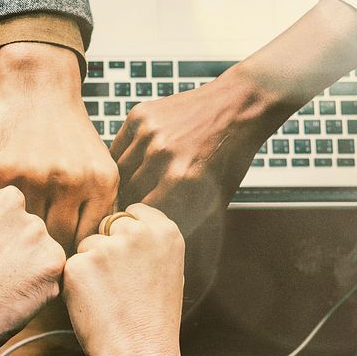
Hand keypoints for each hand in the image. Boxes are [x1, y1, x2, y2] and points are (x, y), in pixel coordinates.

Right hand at [0, 42, 118, 249]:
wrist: (40, 88)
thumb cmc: (70, 134)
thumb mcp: (99, 166)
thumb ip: (98, 208)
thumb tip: (92, 256)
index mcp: (101, 182)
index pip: (88, 240)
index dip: (75, 251)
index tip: (64, 252)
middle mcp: (71, 181)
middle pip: (59, 240)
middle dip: (49, 247)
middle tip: (39, 249)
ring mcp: (35, 176)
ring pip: (28, 229)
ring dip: (23, 233)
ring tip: (20, 235)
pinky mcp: (3, 171)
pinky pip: (3, 209)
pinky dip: (2, 213)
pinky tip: (4, 211)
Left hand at [62, 203, 184, 355]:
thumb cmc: (154, 319)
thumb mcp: (169, 269)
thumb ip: (150, 241)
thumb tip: (126, 223)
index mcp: (165, 231)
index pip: (134, 211)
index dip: (127, 234)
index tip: (130, 256)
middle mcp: (137, 233)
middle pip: (108, 225)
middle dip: (108, 246)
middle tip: (120, 283)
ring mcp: (106, 248)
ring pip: (87, 245)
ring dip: (91, 265)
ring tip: (110, 297)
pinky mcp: (79, 265)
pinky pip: (71, 265)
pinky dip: (77, 283)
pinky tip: (95, 304)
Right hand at [111, 68, 279, 235]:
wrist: (238, 105)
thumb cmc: (231, 156)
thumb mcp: (218, 196)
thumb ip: (191, 222)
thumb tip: (174, 251)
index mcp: (182, 180)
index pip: (144, 215)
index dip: (142, 223)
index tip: (143, 226)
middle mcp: (162, 155)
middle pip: (128, 194)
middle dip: (131, 205)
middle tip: (135, 210)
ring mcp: (149, 133)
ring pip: (118, 172)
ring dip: (124, 183)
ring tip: (134, 189)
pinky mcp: (139, 116)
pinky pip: (117, 148)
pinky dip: (122, 159)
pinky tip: (133, 164)